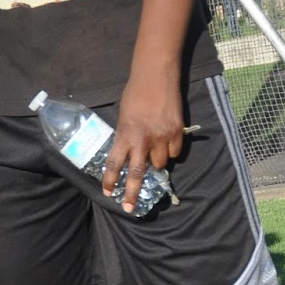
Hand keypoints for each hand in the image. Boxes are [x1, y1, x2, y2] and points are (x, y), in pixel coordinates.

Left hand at [101, 72, 184, 213]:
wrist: (156, 76)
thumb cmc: (135, 94)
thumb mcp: (123, 117)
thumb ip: (126, 136)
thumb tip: (129, 154)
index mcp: (124, 134)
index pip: (114, 163)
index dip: (109, 180)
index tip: (108, 193)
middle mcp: (142, 139)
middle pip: (136, 173)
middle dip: (131, 193)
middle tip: (129, 208)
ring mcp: (161, 137)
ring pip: (159, 164)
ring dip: (155, 162)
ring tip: (153, 150)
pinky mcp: (176, 132)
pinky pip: (174, 152)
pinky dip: (170, 151)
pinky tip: (167, 141)